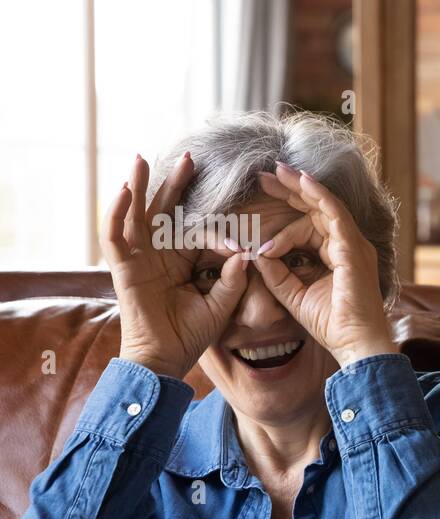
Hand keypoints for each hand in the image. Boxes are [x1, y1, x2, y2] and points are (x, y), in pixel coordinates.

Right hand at [104, 154, 248, 378]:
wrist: (165, 359)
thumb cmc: (189, 336)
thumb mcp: (220, 305)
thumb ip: (232, 281)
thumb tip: (245, 255)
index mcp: (181, 261)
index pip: (196, 232)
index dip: (217, 232)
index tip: (238, 241)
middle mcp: (158, 255)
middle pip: (164, 212)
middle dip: (175, 184)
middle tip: (188, 157)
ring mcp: (139, 259)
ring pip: (135, 215)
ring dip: (139, 186)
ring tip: (141, 158)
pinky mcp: (123, 268)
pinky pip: (114, 236)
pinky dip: (117, 213)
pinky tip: (124, 191)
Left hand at [255, 163, 396, 365]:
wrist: (354, 343)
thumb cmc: (331, 325)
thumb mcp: (294, 294)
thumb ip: (276, 273)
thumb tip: (255, 252)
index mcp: (338, 255)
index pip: (310, 226)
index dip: (284, 218)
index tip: (257, 221)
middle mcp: (349, 246)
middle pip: (318, 208)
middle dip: (291, 190)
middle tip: (265, 175)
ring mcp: (354, 245)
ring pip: (324, 206)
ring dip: (300, 187)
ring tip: (276, 172)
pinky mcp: (353, 249)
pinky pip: (334, 213)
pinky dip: (317, 195)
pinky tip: (301, 181)